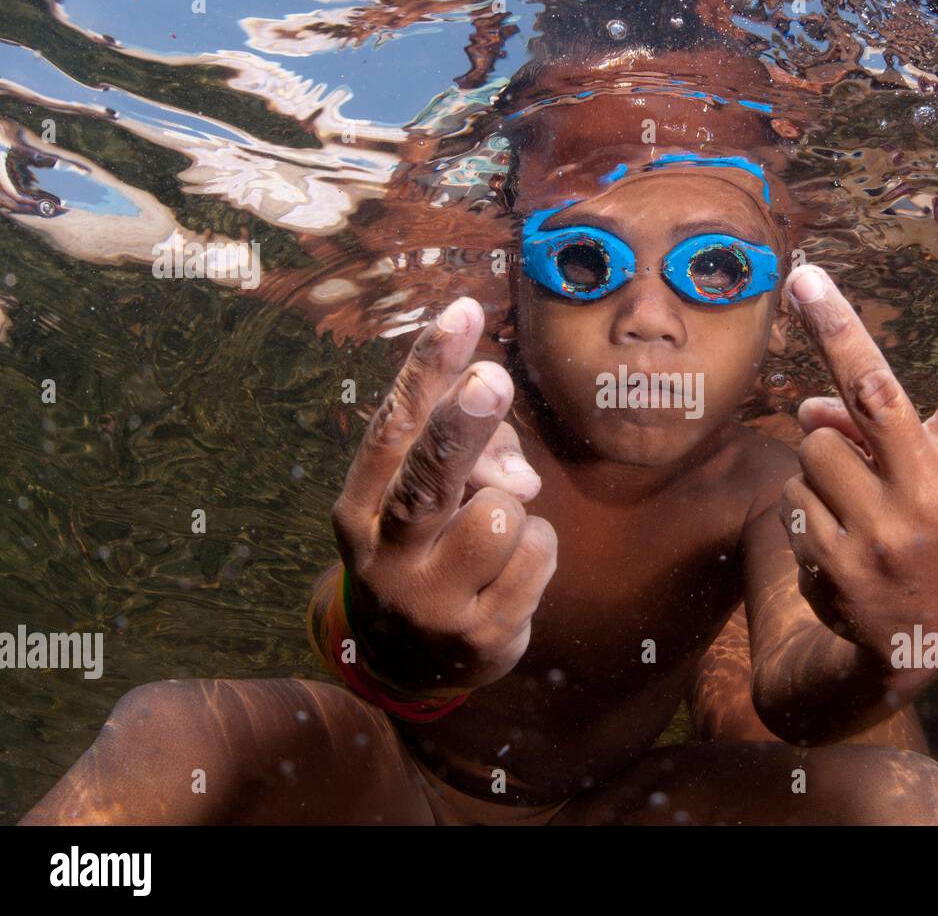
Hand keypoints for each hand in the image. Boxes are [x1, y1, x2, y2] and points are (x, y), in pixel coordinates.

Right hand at [329, 297, 556, 690]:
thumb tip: (520, 482)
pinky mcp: (482, 636)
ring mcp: (432, 602)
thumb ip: (470, 458)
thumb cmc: (426, 549)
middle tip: (493, 379)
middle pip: (428, 480)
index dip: (428, 367)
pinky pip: (540, 553)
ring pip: (502, 513)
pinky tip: (509, 573)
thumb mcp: (429, 501)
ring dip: (514, 508)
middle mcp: (385, 558)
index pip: (392, 427)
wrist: (411, 663)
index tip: (461, 313)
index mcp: (360, 511)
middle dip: (462, 425)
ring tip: (492, 537)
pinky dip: (539, 548)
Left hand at [778, 248, 937, 680]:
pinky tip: (836, 549)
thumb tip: (810, 408)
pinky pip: (793, 501)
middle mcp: (931, 491)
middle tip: (801, 277)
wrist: (913, 645)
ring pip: (813, 449)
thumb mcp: (921, 485)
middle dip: (834, 328)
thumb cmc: (921, 537)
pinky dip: (804, 512)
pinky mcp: (840, 564)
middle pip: (873, 391)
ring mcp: (885, 531)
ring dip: (818, 467)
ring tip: (852, 508)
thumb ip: (874, 435)